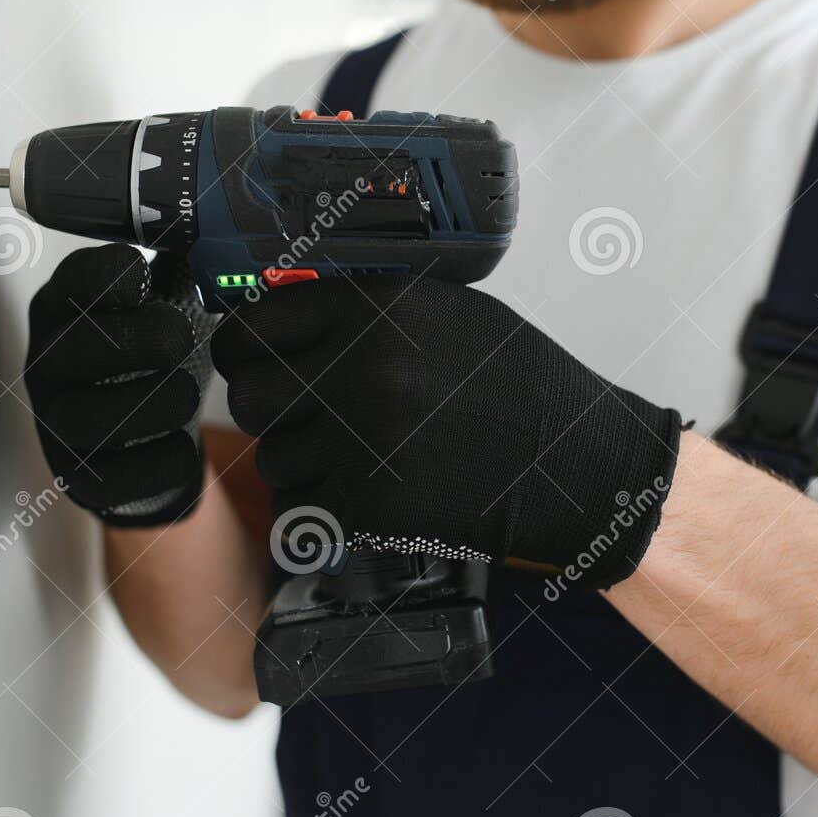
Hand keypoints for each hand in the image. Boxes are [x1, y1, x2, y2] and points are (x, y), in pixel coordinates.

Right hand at [24, 244, 213, 527]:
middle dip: (131, 342)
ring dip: (144, 403)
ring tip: (187, 393)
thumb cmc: (157, 359)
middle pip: (73, 350)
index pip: (74, 283)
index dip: (105, 277)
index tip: (143, 276)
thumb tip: (223, 234)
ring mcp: (59, 424)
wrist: (155, 436)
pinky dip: (153, 461)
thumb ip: (185, 266)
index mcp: (70, 310)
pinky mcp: (82, 476)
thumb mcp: (168, 302)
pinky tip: (184, 442)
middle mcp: (52, 364)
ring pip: (83, 419)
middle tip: (180, 338)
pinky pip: (110, 476)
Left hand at [211, 275, 680, 586]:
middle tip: (305, 417)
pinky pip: (301, 509)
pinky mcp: (371, 505)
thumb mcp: (446, 312)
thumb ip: (362, 311)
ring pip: (275, 457)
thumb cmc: (516, 385)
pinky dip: (322, 508)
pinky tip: (370, 490)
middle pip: (250, 396)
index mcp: (377, 308)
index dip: (244, 350)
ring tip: (362, 455)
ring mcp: (364, 440)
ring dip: (303, 462)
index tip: (249, 362)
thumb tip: (283, 317)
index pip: (253, 327)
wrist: (573, 462)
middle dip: (269, 409)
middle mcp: (363, 368)